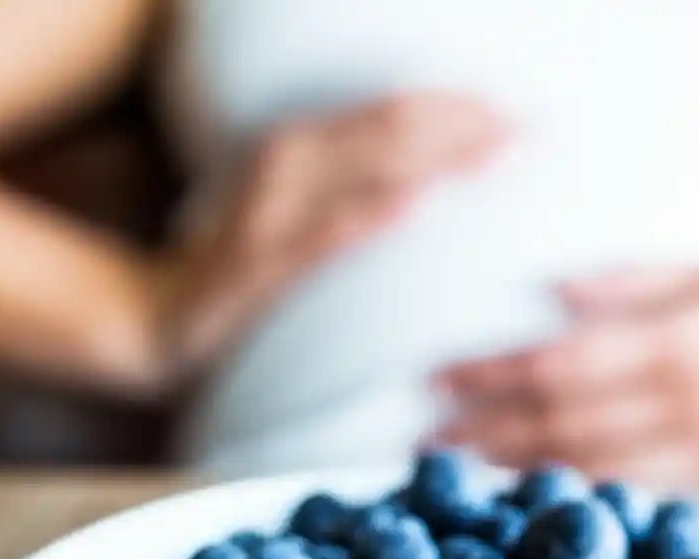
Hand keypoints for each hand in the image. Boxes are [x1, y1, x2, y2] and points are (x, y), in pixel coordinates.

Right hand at [161, 92, 504, 373]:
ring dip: (439, 158)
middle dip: (470, 126)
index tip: (523, 114)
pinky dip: (368, 215)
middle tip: (536, 134)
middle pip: (394, 127)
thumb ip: (355, 181)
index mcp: (304, 143)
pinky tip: (415, 205)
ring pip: (366, 167)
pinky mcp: (259, 264)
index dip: (463, 106)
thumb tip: (436, 177)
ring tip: (503, 155)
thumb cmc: (247, 255)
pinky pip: (322, 235)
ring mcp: (273, 211)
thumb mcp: (299, 205)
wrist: (162, 311)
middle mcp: (289, 161)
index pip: (396, 108)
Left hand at [437, 267, 698, 488]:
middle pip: (561, 422)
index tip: (438, 376)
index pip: (561, 363)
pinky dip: (570, 487)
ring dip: (513, 467)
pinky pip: (626, 487)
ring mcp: (698, 450)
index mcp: (678, 342)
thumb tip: (549, 287)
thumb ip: (630, 280)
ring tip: (455, 470)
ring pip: (586, 463)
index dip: (494, 373)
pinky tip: (527, 486)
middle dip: (485, 430)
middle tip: (421, 438)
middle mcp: (682, 402)